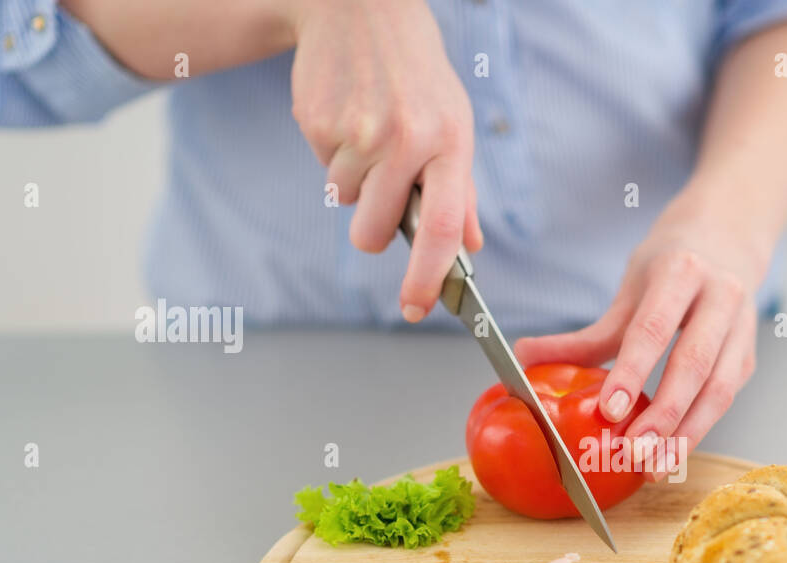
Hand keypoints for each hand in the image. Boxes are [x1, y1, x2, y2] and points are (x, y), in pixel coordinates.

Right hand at [287, 0, 480, 320]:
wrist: (361, 8)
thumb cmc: (416, 74)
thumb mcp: (454, 122)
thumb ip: (461, 192)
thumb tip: (470, 247)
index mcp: (448, 144)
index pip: (441, 230)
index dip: (426, 279)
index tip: (415, 308)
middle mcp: (405, 141)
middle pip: (374, 234)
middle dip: (374, 230)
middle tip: (384, 193)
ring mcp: (357, 132)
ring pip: (346, 203)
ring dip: (355, 183)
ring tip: (370, 133)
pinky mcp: (316, 123)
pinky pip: (323, 169)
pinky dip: (334, 154)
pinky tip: (349, 116)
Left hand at [514, 189, 764, 478]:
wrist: (728, 238)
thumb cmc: (671, 265)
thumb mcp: (628, 289)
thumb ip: (584, 335)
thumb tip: (524, 359)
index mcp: (680, 271)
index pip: (654, 328)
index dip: (632, 372)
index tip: (610, 411)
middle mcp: (720, 296)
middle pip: (695, 364)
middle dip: (665, 414)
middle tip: (634, 453)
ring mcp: (742, 327)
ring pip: (721, 389)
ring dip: (688, 434)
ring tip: (656, 467)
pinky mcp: (748, 356)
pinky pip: (726, 398)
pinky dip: (698, 428)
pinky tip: (672, 452)